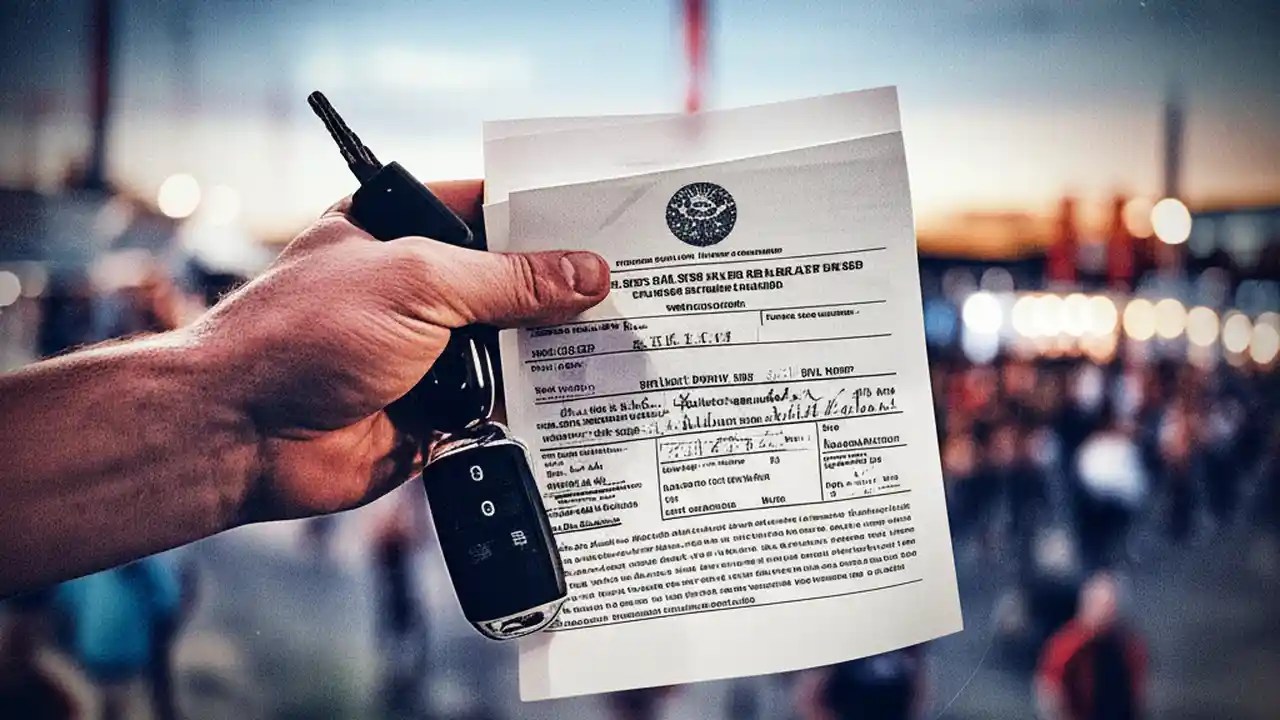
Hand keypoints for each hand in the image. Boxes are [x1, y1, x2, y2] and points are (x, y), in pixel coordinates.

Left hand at [193, 180, 608, 521]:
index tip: (607, 224)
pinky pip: (501, 404)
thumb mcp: (416, 283)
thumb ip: (507, 281)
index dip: (544, 217)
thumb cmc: (301, 336)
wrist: (242, 436)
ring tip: (623, 342)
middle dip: (561, 291)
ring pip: (511, 347)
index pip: (487, 209)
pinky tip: (583, 398)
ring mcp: (425, 351)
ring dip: (552, 352)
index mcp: (394, 228)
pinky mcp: (435, 410)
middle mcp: (413, 287)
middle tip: (632, 288)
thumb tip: (586, 275)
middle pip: (508, 283)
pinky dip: (534, 406)